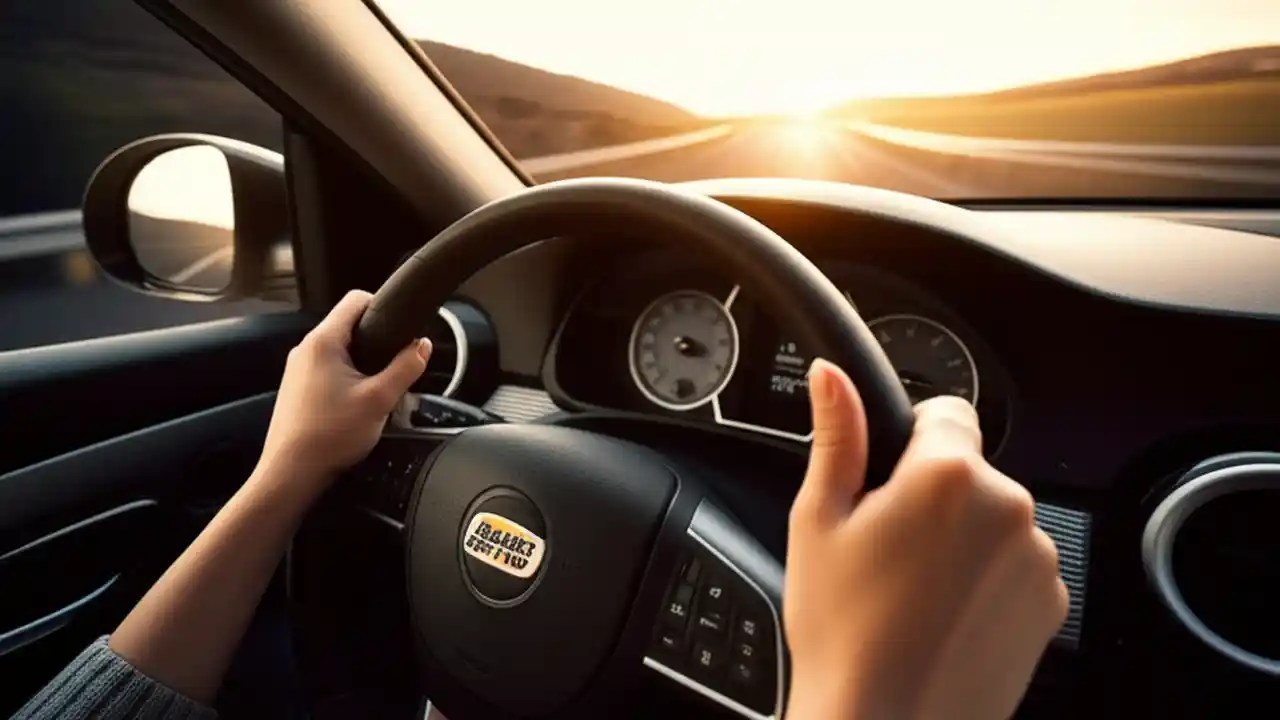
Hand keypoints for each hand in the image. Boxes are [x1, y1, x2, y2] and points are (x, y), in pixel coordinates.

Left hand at [258, 290, 430, 490]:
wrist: (291, 472)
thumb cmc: (331, 434)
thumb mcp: (379, 399)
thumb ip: (405, 368)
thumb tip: (423, 344)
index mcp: (323, 341)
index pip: (355, 300)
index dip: (383, 307)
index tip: (402, 329)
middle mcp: (306, 349)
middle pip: (349, 326)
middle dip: (377, 341)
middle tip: (396, 366)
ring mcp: (298, 369)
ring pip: (340, 351)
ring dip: (363, 363)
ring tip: (379, 389)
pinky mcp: (297, 388)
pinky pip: (328, 370)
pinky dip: (348, 378)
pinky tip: (358, 404)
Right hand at [784, 359, 1066, 719]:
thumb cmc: (845, 634)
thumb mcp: (818, 522)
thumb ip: (837, 437)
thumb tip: (832, 376)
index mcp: (947, 475)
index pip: (946, 411)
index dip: (909, 439)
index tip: (886, 478)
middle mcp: (1007, 507)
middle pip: (968, 470)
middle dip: (931, 494)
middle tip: (884, 548)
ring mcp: (1037, 558)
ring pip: (993, 518)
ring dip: (963, 538)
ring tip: (912, 591)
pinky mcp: (1051, 602)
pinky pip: (1016, 564)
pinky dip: (987, 579)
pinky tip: (942, 615)